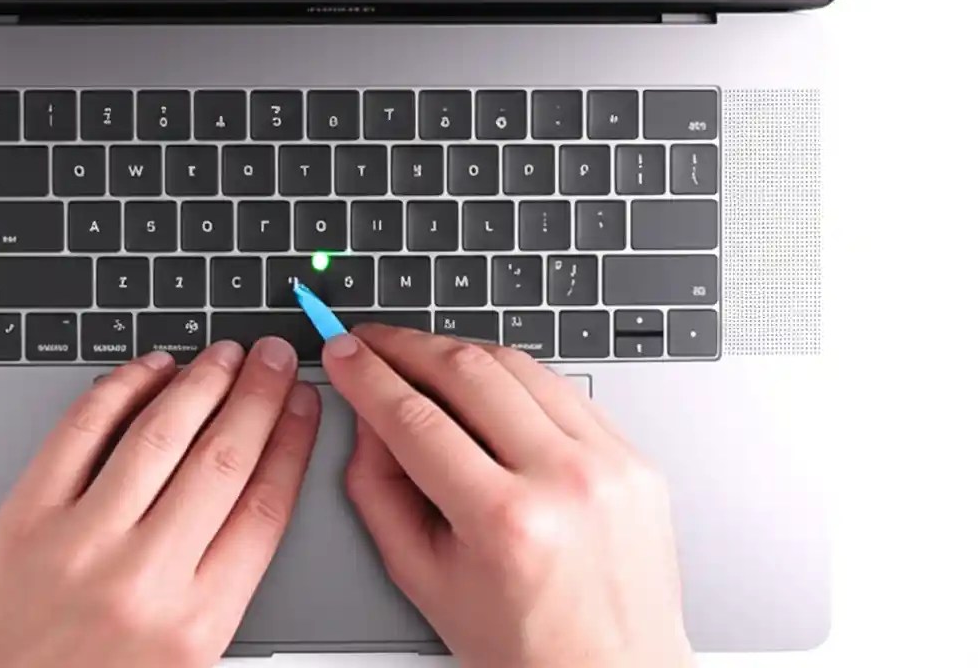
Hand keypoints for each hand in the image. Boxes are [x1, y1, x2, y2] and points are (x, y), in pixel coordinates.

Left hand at [0, 338, 320, 667]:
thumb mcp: (182, 662)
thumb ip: (218, 584)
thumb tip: (255, 489)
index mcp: (195, 623)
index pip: (265, 507)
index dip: (291, 443)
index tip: (302, 406)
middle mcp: (144, 578)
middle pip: (223, 460)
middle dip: (258, 396)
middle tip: (274, 358)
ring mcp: (80, 544)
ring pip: (158, 437)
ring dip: (200, 383)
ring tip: (223, 357)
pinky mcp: (22, 523)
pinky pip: (78, 435)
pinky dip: (118, 391)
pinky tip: (147, 371)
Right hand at [324, 325, 692, 667]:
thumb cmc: (522, 646)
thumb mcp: (422, 577)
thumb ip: (379, 490)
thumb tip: (367, 417)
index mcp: (506, 522)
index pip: (416, 419)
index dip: (367, 376)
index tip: (342, 352)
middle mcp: (566, 481)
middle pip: (469, 371)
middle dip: (406, 344)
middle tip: (372, 340)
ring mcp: (610, 463)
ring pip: (520, 365)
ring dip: (459, 350)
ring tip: (420, 356)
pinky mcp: (634, 456)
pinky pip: (562, 390)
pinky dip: (514, 378)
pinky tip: (483, 384)